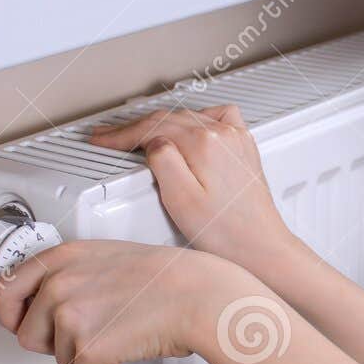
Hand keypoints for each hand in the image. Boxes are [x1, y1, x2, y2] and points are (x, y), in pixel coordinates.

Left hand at [0, 239, 242, 363]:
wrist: (196, 295)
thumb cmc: (164, 277)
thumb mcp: (105, 256)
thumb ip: (69, 274)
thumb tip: (47, 300)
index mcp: (60, 258)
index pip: (5, 290)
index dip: (11, 315)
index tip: (16, 322)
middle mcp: (58, 285)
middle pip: (27, 335)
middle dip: (54, 343)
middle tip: (87, 333)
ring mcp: (70, 317)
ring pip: (56, 359)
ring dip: (84, 356)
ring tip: (116, 333)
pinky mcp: (86, 348)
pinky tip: (123, 350)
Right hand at [88, 104, 302, 273]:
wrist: (260, 247)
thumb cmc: (225, 233)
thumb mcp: (181, 200)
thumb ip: (163, 161)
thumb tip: (153, 141)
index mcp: (205, 143)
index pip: (152, 128)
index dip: (121, 134)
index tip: (102, 140)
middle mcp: (224, 134)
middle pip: (169, 118)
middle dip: (136, 127)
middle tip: (111, 138)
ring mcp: (237, 138)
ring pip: (190, 116)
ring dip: (161, 121)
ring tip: (139, 134)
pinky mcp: (244, 148)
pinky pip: (216, 118)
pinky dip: (194, 119)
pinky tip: (186, 129)